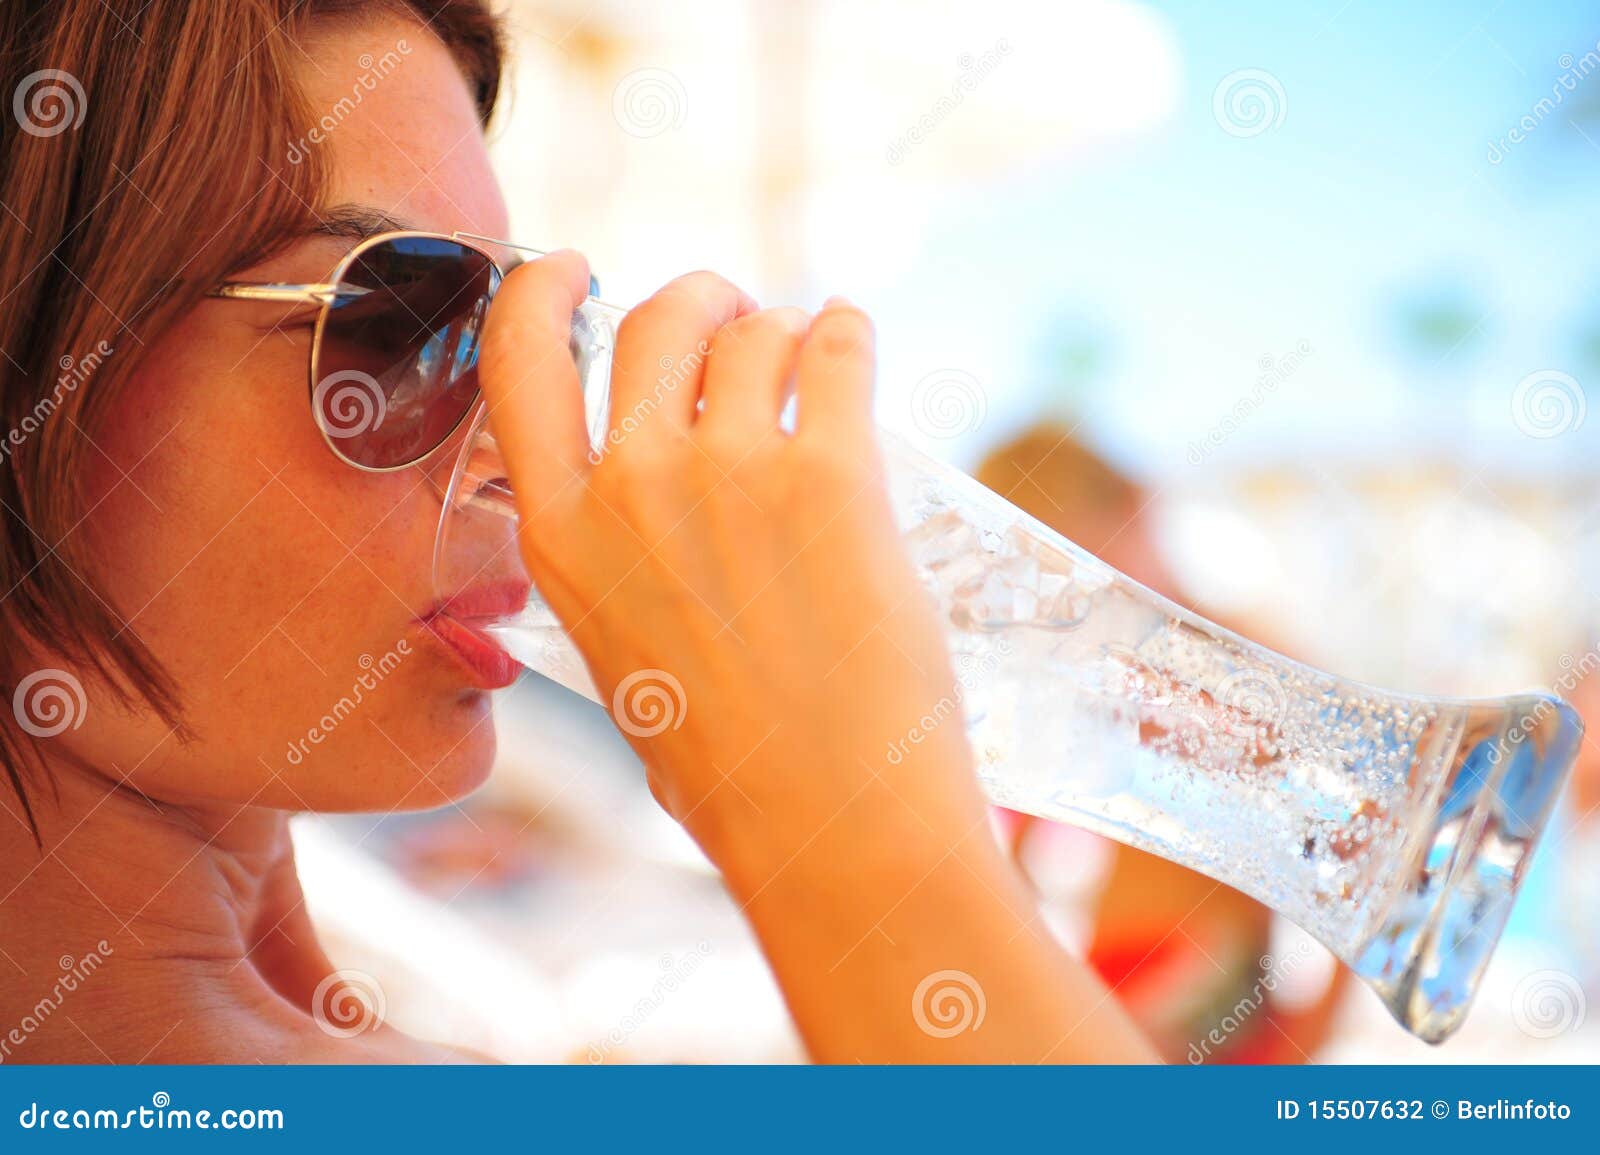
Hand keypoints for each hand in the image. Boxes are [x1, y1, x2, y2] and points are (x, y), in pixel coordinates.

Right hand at [476, 252, 990, 878]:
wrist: (832, 827)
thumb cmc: (735, 771)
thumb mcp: (626, 662)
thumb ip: (621, 571)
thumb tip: (661, 513)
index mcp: (560, 539)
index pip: (516, 361)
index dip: (541, 290)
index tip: (572, 266)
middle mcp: (631, 488)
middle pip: (653, 323)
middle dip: (699, 301)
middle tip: (735, 320)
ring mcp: (729, 475)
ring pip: (752, 330)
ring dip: (782, 328)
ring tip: (810, 360)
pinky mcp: (831, 475)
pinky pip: (838, 346)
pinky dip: (849, 333)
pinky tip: (854, 344)